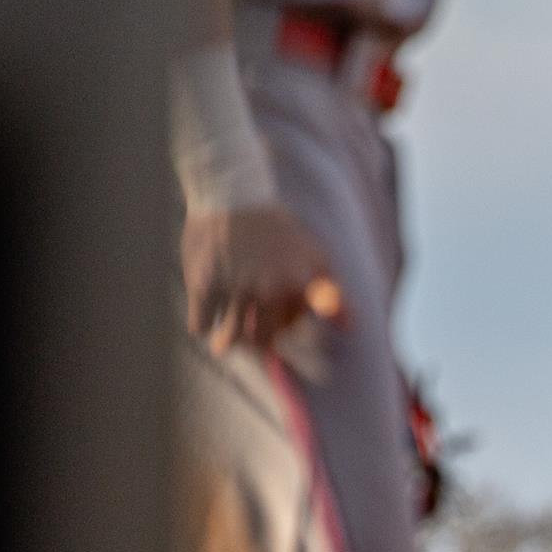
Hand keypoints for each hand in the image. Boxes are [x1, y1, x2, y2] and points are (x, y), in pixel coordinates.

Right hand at [182, 204, 342, 354]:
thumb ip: (332, 294)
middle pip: (263, 342)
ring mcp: (236, 286)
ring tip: (231, 337)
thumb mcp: (314, 256)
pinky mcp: (203, 284)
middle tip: (255, 342)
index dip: (300, 352)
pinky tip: (208, 318)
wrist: (230, 192)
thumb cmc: (277, 229)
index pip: (303, 334)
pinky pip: (200, 326)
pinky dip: (204, 326)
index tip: (298, 359)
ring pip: (232, 338)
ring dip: (231, 341)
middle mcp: (270, 288)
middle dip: (259, 345)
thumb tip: (350, 328)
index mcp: (301, 283)